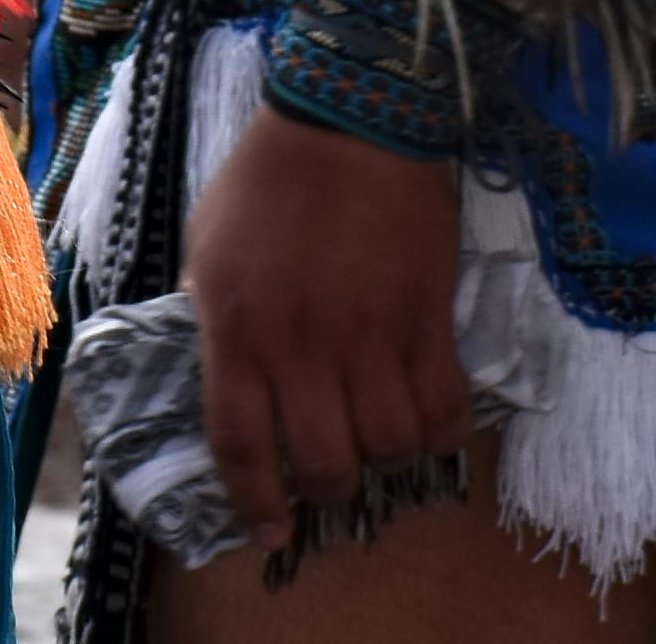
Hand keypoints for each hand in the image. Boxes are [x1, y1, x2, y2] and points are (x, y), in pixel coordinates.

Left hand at [179, 108, 469, 545]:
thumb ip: (213, 317)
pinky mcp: (429, 324)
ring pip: (389, 450)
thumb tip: (223, 377)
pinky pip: (446, 412)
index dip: (255, 502)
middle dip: (327, 490)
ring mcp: (369, 338)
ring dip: (385, 465)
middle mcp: (301, 346)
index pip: (240, 444)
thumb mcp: (209, 245)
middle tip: (330, 482)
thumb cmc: (266, 180)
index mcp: (235, 327)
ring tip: (377, 448)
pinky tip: (428, 429)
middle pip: (323, 464)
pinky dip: (442, 437)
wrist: (349, 124)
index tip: (269, 532)